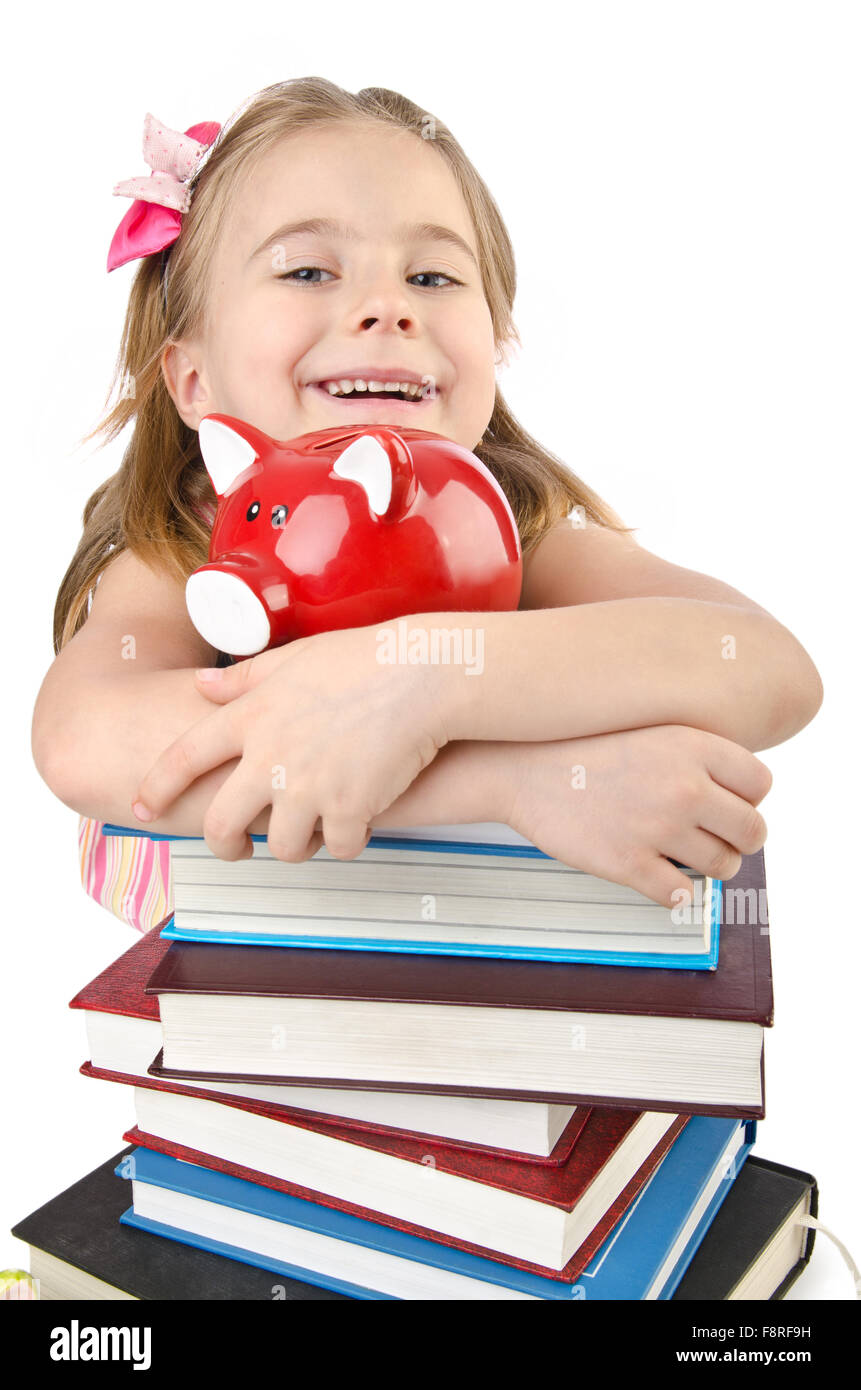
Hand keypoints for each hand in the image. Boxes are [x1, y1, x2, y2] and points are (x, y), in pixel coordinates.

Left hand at [131, 629, 449, 861]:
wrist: (422, 674)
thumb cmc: (363, 658)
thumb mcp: (293, 658)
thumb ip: (243, 679)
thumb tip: (203, 686)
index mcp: (251, 717)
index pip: (183, 758)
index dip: (156, 787)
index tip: (143, 808)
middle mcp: (270, 757)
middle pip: (222, 824)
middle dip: (225, 846)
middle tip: (239, 848)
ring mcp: (309, 787)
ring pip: (284, 848)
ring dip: (299, 845)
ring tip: (317, 827)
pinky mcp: (350, 808)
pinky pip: (341, 847)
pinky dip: (352, 840)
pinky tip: (363, 818)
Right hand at [497, 724, 771, 907]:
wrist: (522, 767)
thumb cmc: (585, 749)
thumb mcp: (651, 730)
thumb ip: (699, 755)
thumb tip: (741, 796)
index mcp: (693, 745)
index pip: (761, 785)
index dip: (747, 799)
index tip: (726, 805)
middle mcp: (684, 785)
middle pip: (753, 831)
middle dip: (739, 840)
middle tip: (715, 838)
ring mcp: (657, 827)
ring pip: (723, 867)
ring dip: (710, 867)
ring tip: (684, 855)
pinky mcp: (628, 863)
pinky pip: (681, 896)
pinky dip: (674, 892)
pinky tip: (658, 875)